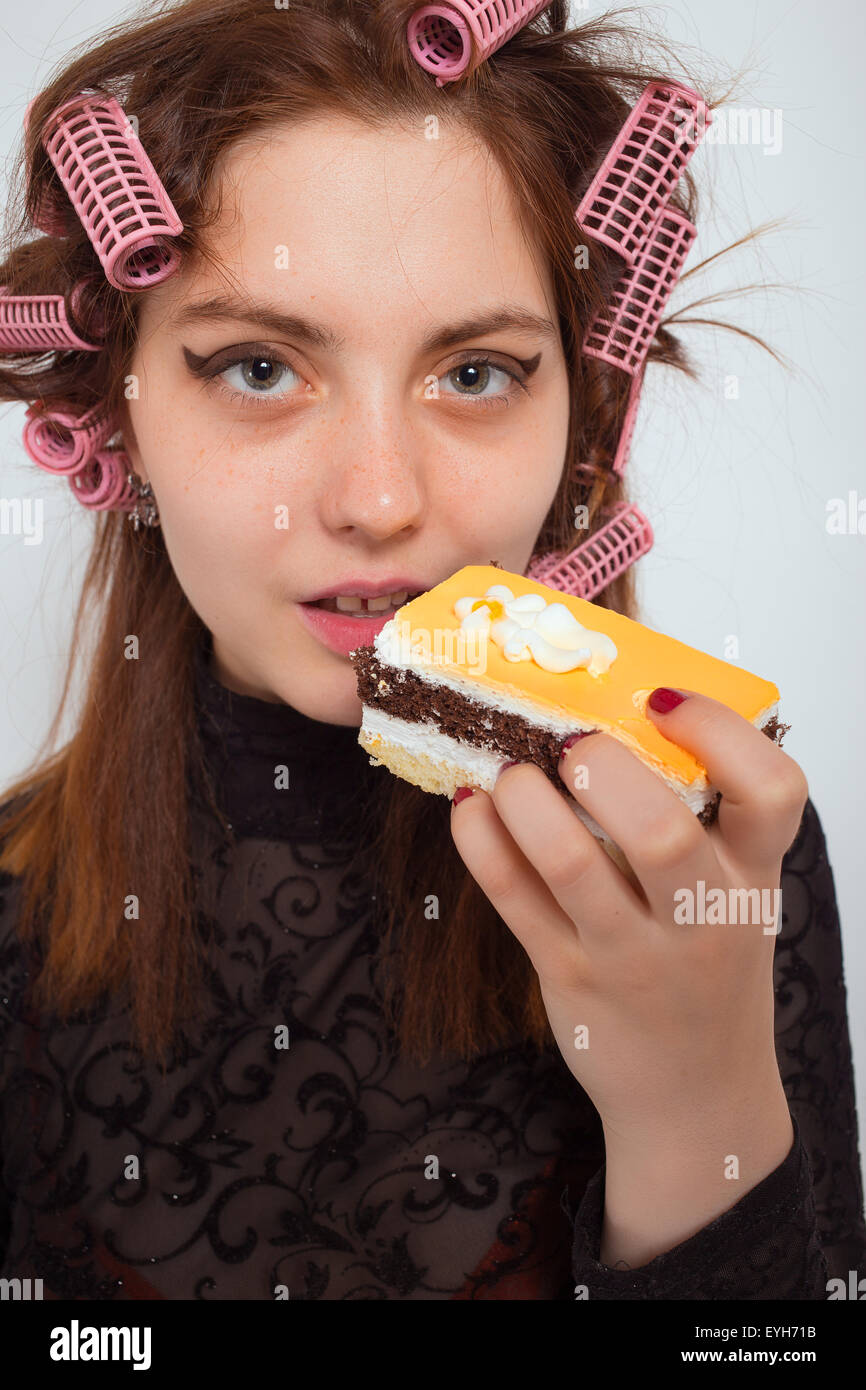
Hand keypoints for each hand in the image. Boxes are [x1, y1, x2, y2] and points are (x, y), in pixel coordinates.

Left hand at [449, 688, 808, 1154]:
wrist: (697, 1099)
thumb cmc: (708, 971)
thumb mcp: (731, 897)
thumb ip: (702, 822)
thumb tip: (617, 711)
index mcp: (752, 879)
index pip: (773, 792)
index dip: (719, 731)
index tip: (663, 699)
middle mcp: (699, 918)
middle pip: (662, 834)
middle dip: (605, 770)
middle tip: (571, 743)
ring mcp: (630, 955)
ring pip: (571, 865)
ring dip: (527, 802)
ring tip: (508, 771)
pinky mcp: (567, 977)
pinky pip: (514, 901)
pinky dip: (481, 842)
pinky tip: (470, 806)